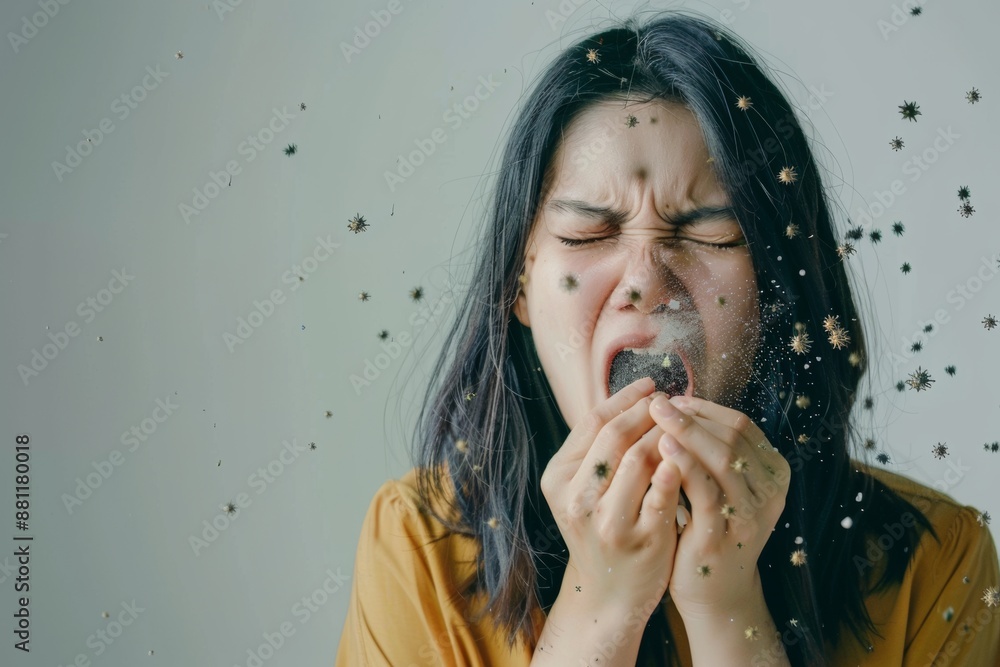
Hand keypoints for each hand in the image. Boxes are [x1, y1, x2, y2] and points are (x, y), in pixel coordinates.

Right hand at [539, 377, 684, 611]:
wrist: (609, 592)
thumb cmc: (603, 528)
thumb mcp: (585, 489)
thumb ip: (599, 449)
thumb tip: (632, 394)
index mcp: (558, 478)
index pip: (593, 423)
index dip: (625, 398)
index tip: (651, 384)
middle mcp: (576, 498)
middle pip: (615, 436)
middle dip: (648, 412)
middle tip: (671, 400)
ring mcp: (607, 521)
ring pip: (640, 458)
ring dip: (665, 435)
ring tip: (683, 424)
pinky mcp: (640, 538)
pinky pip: (662, 492)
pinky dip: (676, 469)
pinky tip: (689, 456)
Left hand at [647, 394, 790, 618]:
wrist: (714, 591)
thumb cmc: (709, 527)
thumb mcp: (721, 485)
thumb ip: (711, 449)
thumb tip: (678, 402)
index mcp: (774, 473)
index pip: (741, 426)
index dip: (705, 408)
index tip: (673, 399)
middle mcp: (770, 492)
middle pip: (732, 437)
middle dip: (692, 415)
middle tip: (658, 402)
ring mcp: (750, 514)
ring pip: (721, 459)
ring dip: (686, 432)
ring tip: (656, 415)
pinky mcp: (723, 534)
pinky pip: (704, 491)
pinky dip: (683, 463)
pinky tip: (661, 447)